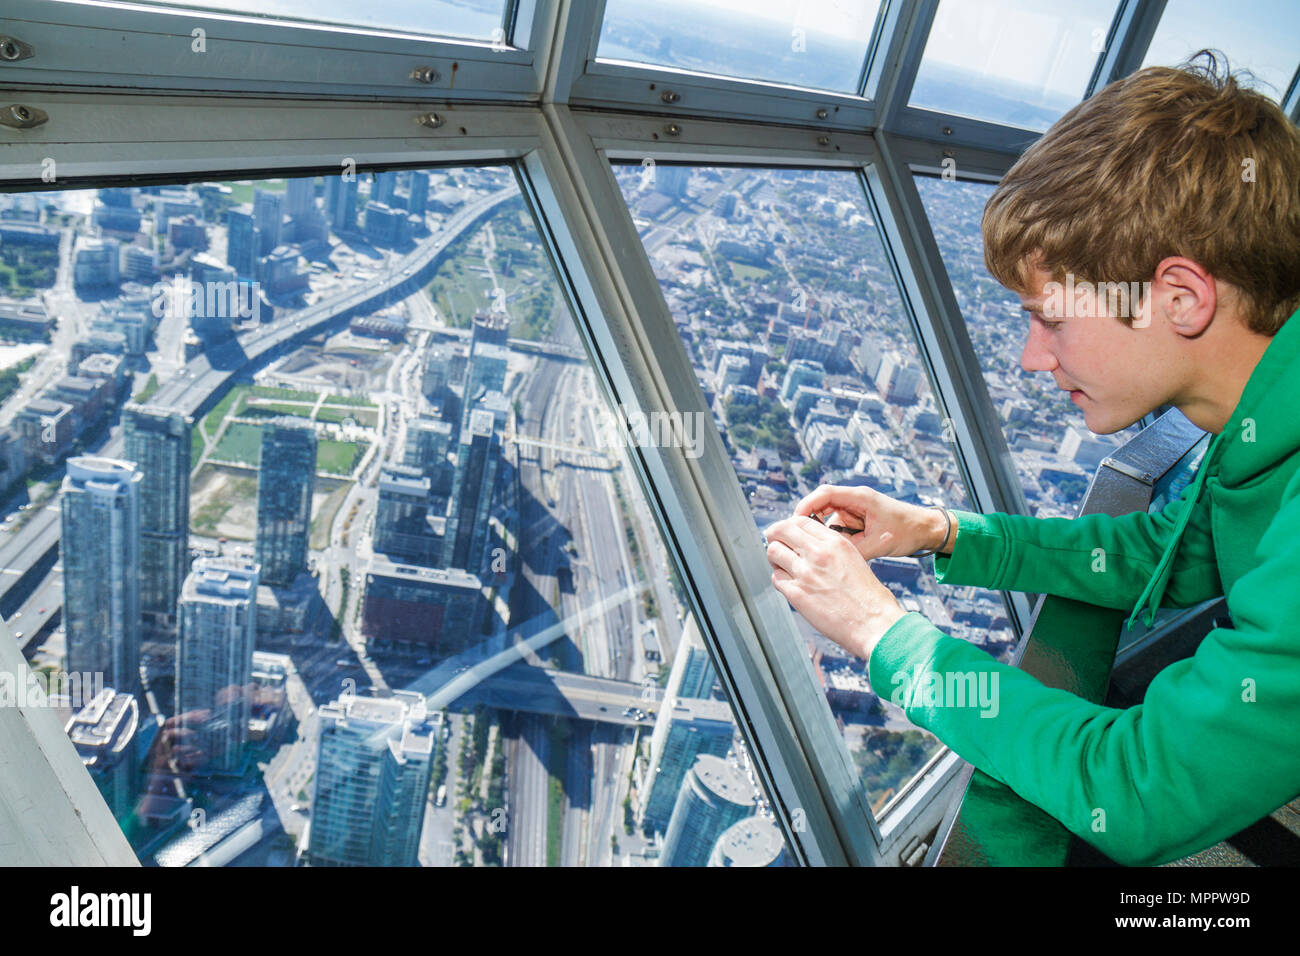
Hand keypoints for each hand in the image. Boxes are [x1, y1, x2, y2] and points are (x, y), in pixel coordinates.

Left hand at [764, 514, 906, 661]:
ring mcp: (806, 573)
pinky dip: (780, 580)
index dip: (790, 526)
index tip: (788, 534)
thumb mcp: (854, 559)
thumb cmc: (869, 597)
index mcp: (835, 542)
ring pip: (773, 552)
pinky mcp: (797, 594)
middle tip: (777, 544)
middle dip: (775, 536)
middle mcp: (818, 553)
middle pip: (781, 530)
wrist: (874, 623)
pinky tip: (791, 585)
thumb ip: (830, 549)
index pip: (800, 520)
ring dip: (775, 558)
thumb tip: (809, 545)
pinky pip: (776, 578)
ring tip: (784, 566)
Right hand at [797, 484, 950, 559]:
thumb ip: (854, 550)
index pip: (825, 494)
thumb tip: (830, 560)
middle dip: (807, 519)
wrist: (926, 529)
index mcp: (860, 497)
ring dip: (820, 530)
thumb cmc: (907, 531)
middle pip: (821, 503)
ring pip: (827, 516)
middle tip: (797, 537)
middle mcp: (855, 500)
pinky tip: (829, 549)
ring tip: (815, 547)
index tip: (795, 521)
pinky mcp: (856, 518)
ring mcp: (855, 509)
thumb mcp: (879, 544)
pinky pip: (836, 525)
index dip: (806, 505)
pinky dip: (831, 535)